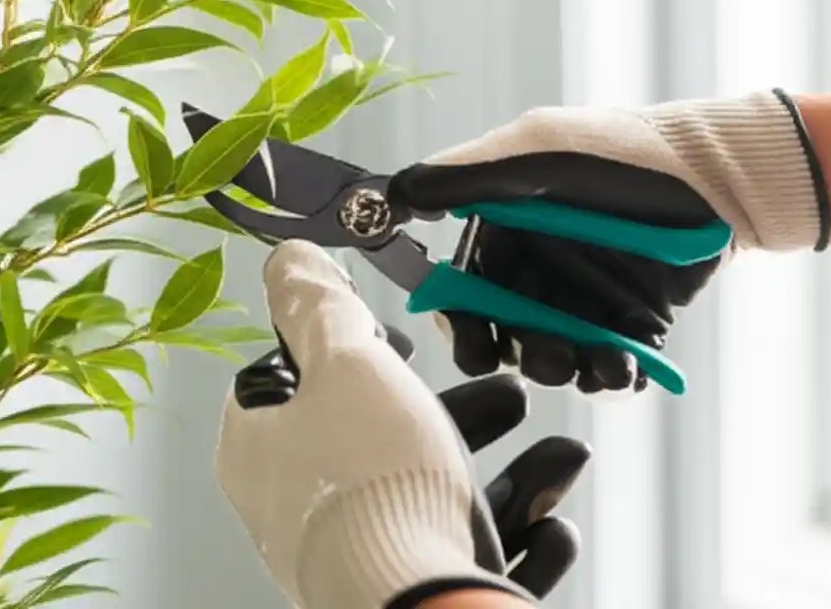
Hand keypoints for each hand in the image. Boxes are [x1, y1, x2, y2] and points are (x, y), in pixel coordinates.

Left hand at [215, 240, 589, 608]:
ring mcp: (351, 555)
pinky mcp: (402, 593)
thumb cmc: (372, 483)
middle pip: (381, 439)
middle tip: (507, 393)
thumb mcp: (347, 364)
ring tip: (566, 455)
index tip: (397, 340)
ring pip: (436, 500)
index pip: (288, 381)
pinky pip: (463, 557)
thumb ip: (318, 306)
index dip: (344, 350)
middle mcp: (300, 507)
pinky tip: (554, 525)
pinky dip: (516, 537)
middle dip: (463, 413)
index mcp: (264, 447)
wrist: (415, 607)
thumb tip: (287, 257)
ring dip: (513, 477)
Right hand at [388, 91, 828, 394]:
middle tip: (543, 356)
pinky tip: (623, 368)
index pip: (462, 296)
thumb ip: (461, 178)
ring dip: (564, 369)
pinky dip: (612, 377)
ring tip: (589, 361)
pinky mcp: (629, 326)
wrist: (713, 171)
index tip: (474, 344)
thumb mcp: (533, 152)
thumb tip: (389, 195)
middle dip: (518, 356)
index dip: (461, 326)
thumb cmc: (618, 152)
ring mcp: (582, 304)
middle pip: (505, 339)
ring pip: (554, 359)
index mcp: (501, 236)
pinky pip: (609, 367)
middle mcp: (535, 276)